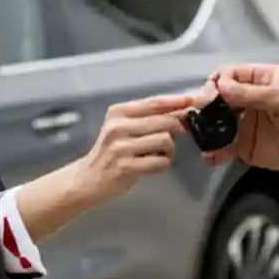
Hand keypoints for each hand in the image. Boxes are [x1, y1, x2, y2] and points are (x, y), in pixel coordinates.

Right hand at [70, 95, 192, 205]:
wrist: (87, 178)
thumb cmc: (110, 152)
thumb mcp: (124, 128)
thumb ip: (149, 118)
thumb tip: (182, 110)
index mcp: (118, 112)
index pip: (154, 103)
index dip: (176, 101)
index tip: (191, 100)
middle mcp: (118, 127)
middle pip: (165, 121)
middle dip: (176, 131)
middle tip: (171, 139)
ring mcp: (121, 148)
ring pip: (165, 140)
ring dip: (169, 150)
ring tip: (159, 155)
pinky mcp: (126, 167)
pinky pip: (160, 162)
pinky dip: (163, 164)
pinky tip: (153, 165)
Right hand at [193, 64, 278, 185]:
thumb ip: (252, 95)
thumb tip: (221, 87)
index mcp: (260, 80)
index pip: (229, 76)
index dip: (216, 84)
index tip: (208, 95)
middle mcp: (249, 100)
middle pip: (218, 99)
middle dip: (204, 107)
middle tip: (196, 117)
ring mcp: (247, 124)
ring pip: (217, 124)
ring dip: (205, 129)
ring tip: (197, 137)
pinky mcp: (247, 147)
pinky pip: (225, 148)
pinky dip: (215, 152)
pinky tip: (210, 156)